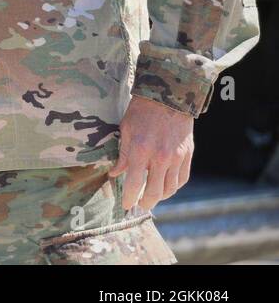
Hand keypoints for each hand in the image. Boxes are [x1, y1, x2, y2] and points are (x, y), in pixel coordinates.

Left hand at [108, 95, 194, 211]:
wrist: (168, 97)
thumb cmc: (141, 111)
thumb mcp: (125, 130)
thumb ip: (122, 155)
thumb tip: (115, 174)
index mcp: (141, 150)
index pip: (134, 183)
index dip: (129, 198)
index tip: (125, 205)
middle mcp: (160, 157)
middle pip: (155, 192)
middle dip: (146, 202)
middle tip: (139, 205)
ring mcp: (177, 157)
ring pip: (170, 188)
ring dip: (160, 196)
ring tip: (152, 196)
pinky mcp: (188, 155)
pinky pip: (182, 179)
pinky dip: (174, 186)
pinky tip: (166, 186)